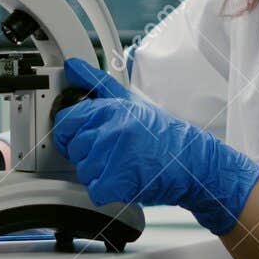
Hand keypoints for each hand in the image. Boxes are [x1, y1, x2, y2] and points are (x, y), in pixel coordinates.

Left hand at [52, 58, 258, 234]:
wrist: (192, 162)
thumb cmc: (162, 134)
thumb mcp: (129, 101)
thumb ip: (96, 83)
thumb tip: (71, 66)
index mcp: (110, 108)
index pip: (65, 121)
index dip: (71, 133)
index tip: (82, 138)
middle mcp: (110, 129)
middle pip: (73, 149)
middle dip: (88, 155)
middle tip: (111, 153)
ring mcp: (113, 156)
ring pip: (83, 171)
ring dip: (99, 175)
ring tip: (122, 166)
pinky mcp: (118, 181)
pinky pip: (95, 191)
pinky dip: (107, 192)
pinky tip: (124, 181)